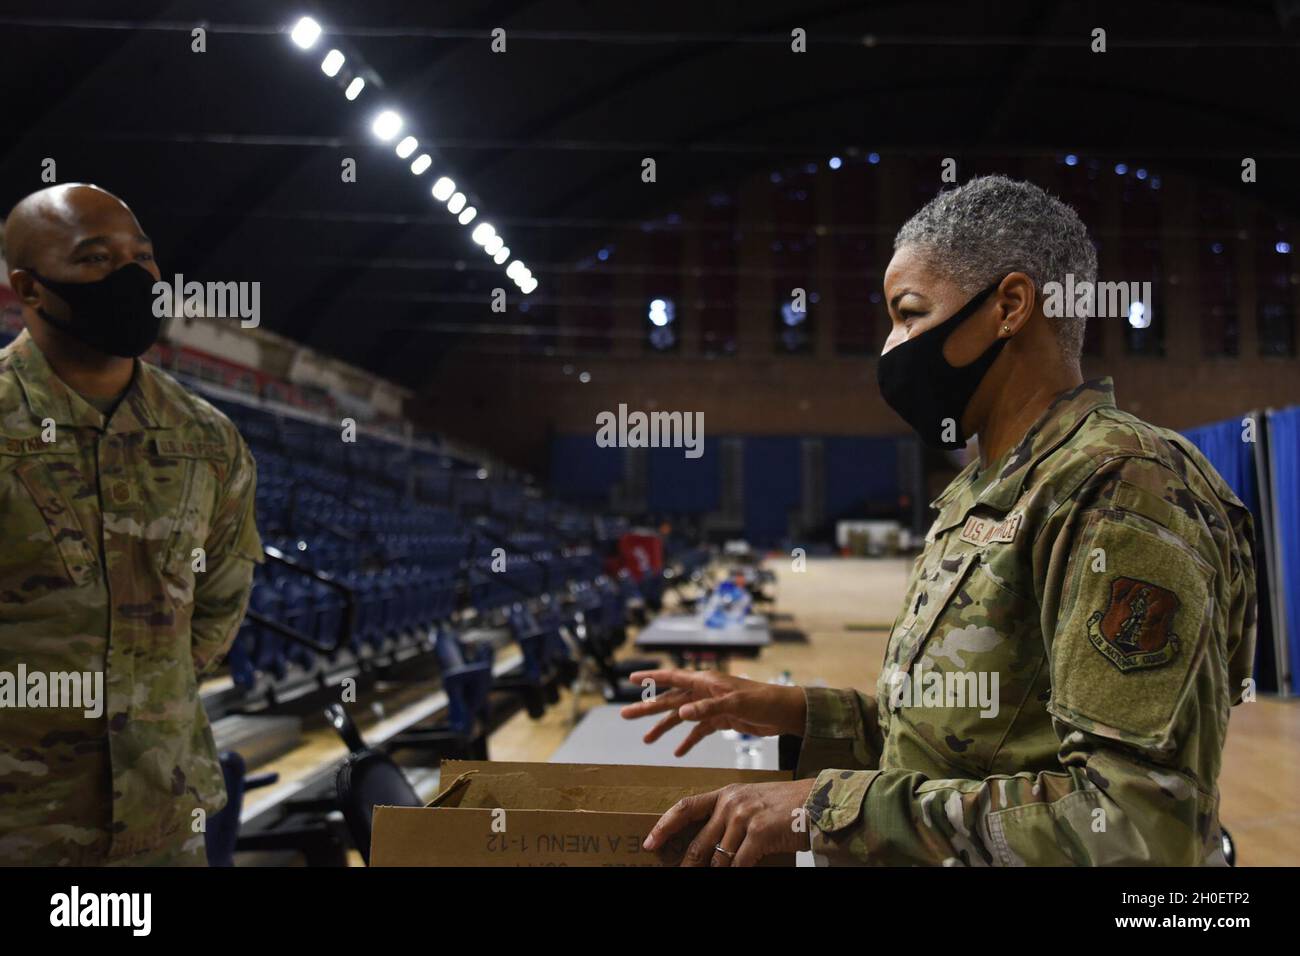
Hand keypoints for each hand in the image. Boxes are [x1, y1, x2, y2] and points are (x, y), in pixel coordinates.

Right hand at [619, 669, 804, 755]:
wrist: (785, 713)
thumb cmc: (763, 701)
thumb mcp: (736, 704)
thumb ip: (708, 708)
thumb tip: (682, 712)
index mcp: (705, 681)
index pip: (672, 677)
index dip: (650, 677)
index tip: (631, 679)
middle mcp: (704, 691)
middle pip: (670, 699)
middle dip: (648, 708)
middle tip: (625, 716)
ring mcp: (711, 706)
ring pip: (681, 717)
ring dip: (665, 727)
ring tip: (647, 740)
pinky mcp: (721, 720)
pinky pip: (699, 731)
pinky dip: (688, 740)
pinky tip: (678, 752)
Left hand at [643, 779, 816, 865]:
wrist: (817, 801)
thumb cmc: (785, 805)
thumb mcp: (751, 801)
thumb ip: (728, 815)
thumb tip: (709, 844)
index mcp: (726, 793)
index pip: (685, 807)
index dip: (664, 826)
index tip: (651, 841)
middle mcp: (731, 803)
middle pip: (698, 841)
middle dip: (687, 863)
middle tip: (678, 872)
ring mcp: (744, 817)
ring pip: (718, 858)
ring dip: (718, 871)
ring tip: (717, 872)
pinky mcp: (759, 832)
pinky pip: (739, 863)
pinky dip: (738, 872)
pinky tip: (742, 871)